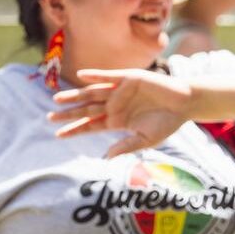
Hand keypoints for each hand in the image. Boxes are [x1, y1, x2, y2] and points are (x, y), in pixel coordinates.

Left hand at [48, 68, 195, 156]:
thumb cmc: (167, 123)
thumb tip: (106, 158)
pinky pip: (108, 77)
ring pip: (92, 93)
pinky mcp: (128, 78)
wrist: (185, 104)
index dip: (75, 130)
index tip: (58, 135)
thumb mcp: (145, 140)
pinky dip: (95, 75)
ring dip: (75, 95)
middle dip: (68, 114)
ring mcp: (120, 91)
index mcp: (116, 121)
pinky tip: (81, 76)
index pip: (91, 126)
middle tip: (49, 118)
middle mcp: (114, 105)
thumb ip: (126, 147)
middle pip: (86, 110)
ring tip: (57, 98)